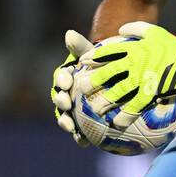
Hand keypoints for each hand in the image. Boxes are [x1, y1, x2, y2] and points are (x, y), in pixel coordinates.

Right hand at [50, 31, 93, 146]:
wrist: (115, 81)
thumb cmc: (103, 66)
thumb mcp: (95, 54)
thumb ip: (82, 47)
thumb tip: (69, 33)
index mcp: (67, 78)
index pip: (61, 77)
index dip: (61, 80)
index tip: (66, 81)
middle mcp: (67, 94)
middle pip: (60, 99)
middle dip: (60, 102)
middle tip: (65, 102)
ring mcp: (74, 111)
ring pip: (66, 117)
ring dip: (66, 122)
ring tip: (70, 126)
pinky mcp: (82, 125)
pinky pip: (80, 132)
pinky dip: (80, 138)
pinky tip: (85, 143)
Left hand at [79, 21, 175, 124]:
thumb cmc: (175, 46)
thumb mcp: (155, 31)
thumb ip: (135, 28)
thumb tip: (120, 29)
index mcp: (134, 47)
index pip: (108, 51)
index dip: (92, 57)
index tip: (82, 63)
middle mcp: (135, 62)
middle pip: (108, 72)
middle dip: (93, 80)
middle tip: (81, 88)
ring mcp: (143, 78)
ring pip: (118, 91)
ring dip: (105, 101)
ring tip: (94, 110)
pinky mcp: (152, 91)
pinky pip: (135, 106)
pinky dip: (125, 115)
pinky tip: (117, 123)